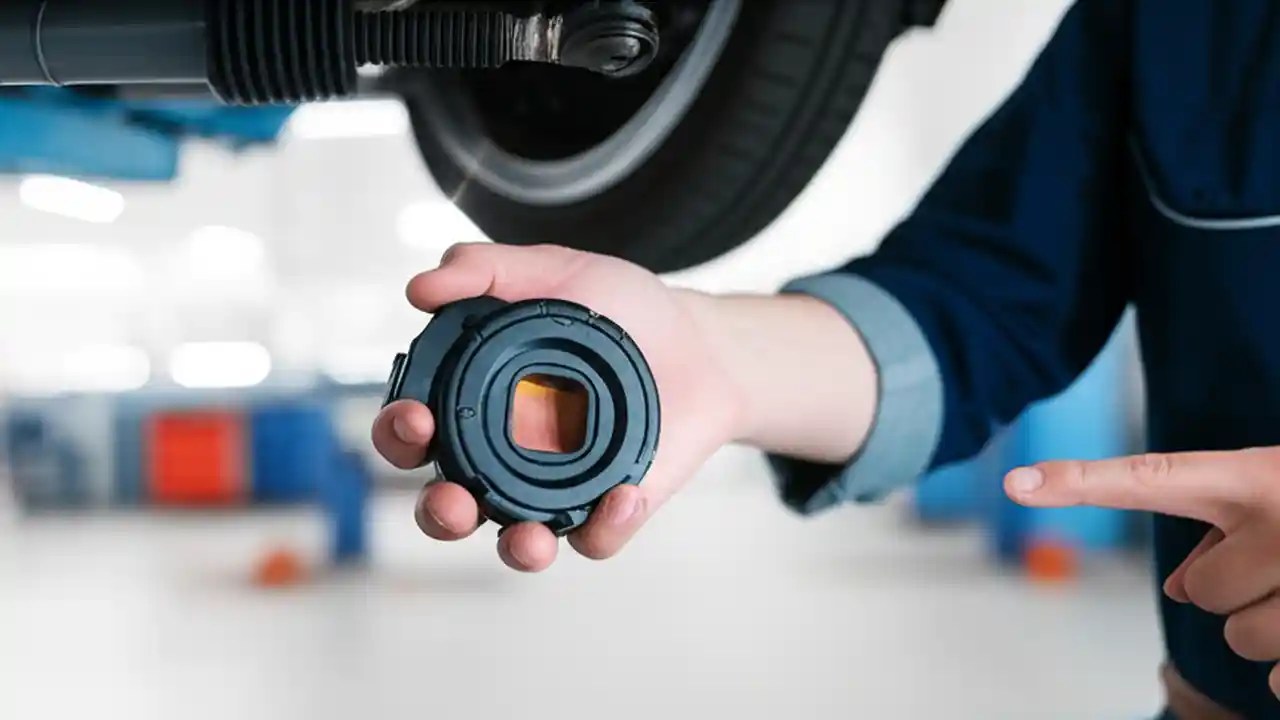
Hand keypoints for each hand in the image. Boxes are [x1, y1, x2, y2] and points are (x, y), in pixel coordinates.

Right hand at [372, 243, 745, 571]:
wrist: (701, 341)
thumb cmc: (619, 308)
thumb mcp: (556, 272)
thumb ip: (486, 270)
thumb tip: (418, 289)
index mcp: (476, 403)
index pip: (415, 431)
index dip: (400, 431)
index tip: (414, 417)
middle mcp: (504, 458)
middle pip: (448, 505)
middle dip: (439, 513)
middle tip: (453, 500)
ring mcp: (557, 490)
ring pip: (516, 542)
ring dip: (516, 548)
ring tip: (529, 540)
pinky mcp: (611, 511)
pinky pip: (596, 538)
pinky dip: (605, 525)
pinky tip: (624, 495)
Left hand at [1004, 447, 1279, 697]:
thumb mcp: (1275, 496)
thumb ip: (1221, 528)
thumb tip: (1177, 589)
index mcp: (1252, 477)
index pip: (1149, 478)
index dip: (1078, 481)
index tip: (1016, 483)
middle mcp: (1275, 518)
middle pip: (1197, 591)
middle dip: (1235, 587)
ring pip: (1240, 638)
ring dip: (1272, 626)